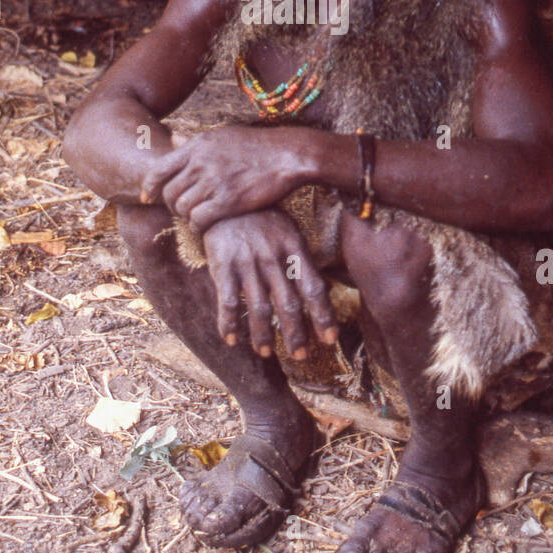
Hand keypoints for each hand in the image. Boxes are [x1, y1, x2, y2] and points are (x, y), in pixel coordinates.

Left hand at [139, 126, 311, 232]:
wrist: (287, 155)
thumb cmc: (257, 146)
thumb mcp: (223, 135)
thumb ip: (196, 142)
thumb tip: (174, 139)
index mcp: (198, 145)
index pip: (158, 169)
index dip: (149, 187)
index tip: (147, 197)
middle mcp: (201, 162)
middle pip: (169, 193)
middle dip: (171, 206)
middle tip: (181, 211)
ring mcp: (213, 182)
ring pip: (182, 209)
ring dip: (186, 217)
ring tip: (197, 217)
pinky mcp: (227, 201)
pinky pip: (198, 220)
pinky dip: (198, 227)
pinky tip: (206, 226)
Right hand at [202, 210, 338, 359]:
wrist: (225, 196)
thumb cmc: (263, 217)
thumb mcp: (289, 231)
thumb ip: (302, 260)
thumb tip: (323, 291)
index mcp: (294, 247)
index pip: (313, 287)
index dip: (322, 315)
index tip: (329, 339)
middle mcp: (273, 256)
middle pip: (288, 303)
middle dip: (295, 333)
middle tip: (300, 356)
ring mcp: (247, 261)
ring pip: (258, 307)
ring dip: (263, 334)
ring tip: (266, 352)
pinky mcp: (222, 264)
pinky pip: (227, 300)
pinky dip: (229, 323)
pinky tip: (231, 340)